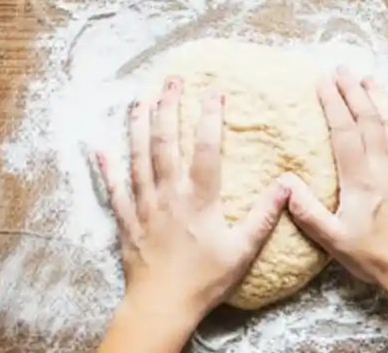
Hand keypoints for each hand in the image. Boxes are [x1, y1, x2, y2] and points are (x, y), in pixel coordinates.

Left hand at [96, 77, 288, 328]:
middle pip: (166, 141)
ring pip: (137, 156)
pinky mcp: (126, 220)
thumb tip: (288, 185)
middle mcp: (168, 194)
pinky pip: (113, 188)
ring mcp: (144, 205)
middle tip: (172, 80)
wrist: (162, 306)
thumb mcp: (243, 249)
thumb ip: (264, 215)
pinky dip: (106, 167)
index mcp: (199, 198)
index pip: (205, 146)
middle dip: (169, 106)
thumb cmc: (205, 280)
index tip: (214, 90)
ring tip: (140, 97)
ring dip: (138, 124)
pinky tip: (99, 148)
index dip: (210, 115)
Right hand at [280, 68, 387, 296]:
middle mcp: (384, 165)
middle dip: (353, 90)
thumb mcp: (333, 238)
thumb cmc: (373, 256)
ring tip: (368, 76)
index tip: (321, 80)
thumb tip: (284, 182)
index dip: (332, 102)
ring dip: (381, 96)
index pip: (344, 130)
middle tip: (340, 69)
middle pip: (368, 118)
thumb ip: (307, 210)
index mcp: (360, 178)